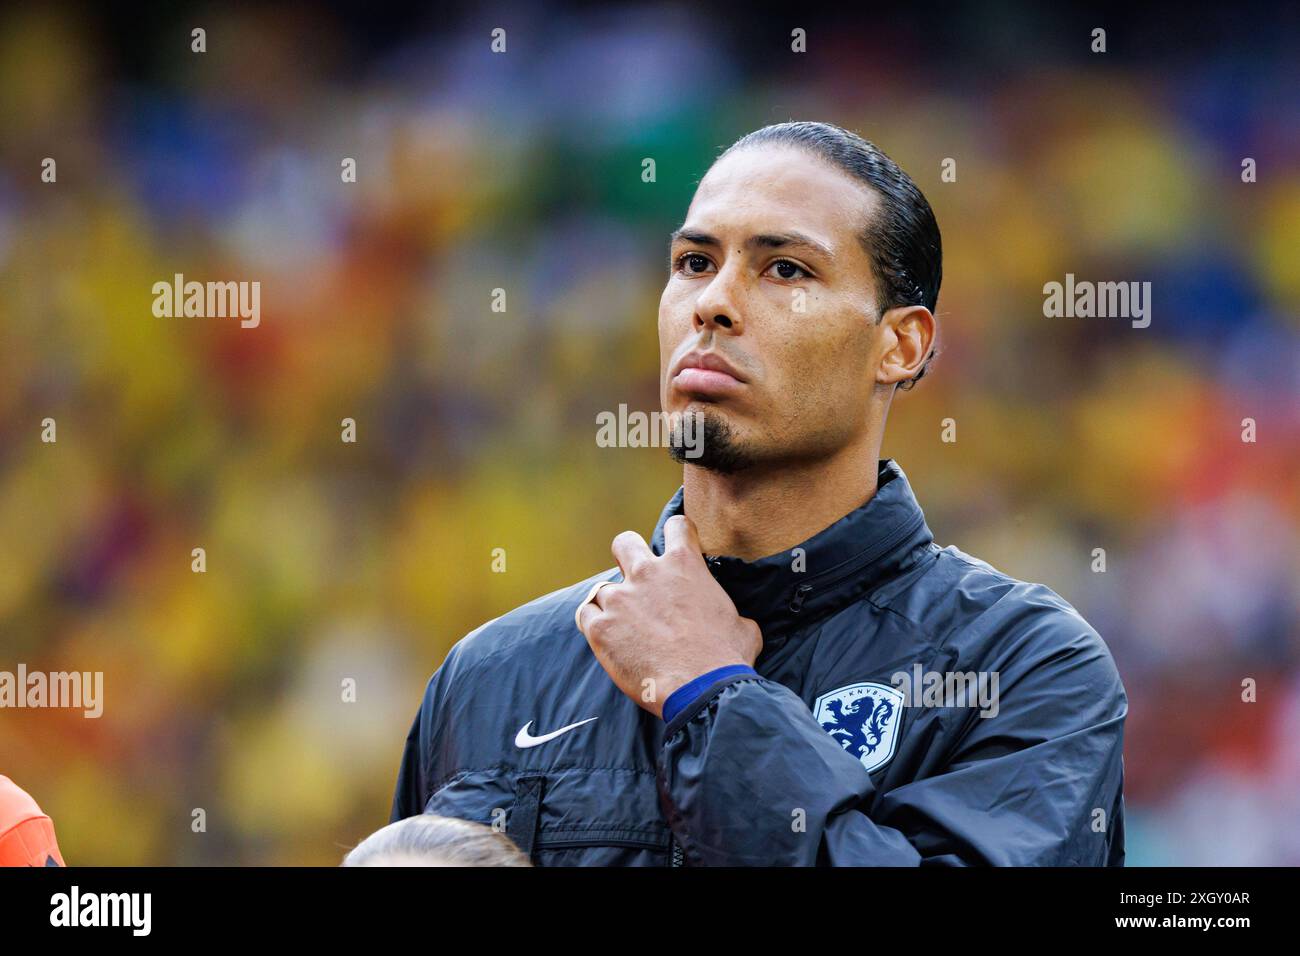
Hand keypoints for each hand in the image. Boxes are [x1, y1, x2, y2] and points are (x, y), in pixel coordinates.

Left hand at [576, 514, 761, 717]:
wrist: (700, 689)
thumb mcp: (743, 626)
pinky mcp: (600, 627)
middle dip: (628, 556)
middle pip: (624, 542)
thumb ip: (732, 614)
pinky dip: (594, 623)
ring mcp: (620, 599)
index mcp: (684, 565)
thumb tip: (736, 623)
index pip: (676, 526)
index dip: (677, 535)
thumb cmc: (726, 658)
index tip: (677, 550)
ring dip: (612, 603)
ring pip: (602, 587)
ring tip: (624, 626)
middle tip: (636, 578)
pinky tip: (607, 638)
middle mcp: (647, 573)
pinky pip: (585, 614)